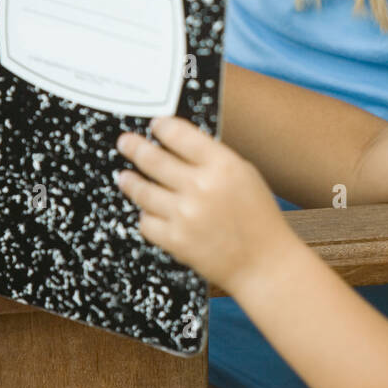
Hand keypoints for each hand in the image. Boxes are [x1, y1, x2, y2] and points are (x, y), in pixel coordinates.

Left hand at [114, 117, 297, 295]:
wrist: (263, 262)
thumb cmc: (258, 218)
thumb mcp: (244, 175)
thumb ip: (213, 160)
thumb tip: (178, 145)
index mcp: (223, 165)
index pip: (180, 135)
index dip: (162, 127)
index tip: (155, 125)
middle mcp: (201, 186)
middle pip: (153, 159)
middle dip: (135, 148)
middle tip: (125, 143)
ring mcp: (185, 214)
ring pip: (143, 191)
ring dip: (131, 181)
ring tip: (125, 176)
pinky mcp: (175, 240)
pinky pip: (146, 222)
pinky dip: (146, 215)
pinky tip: (148, 211)